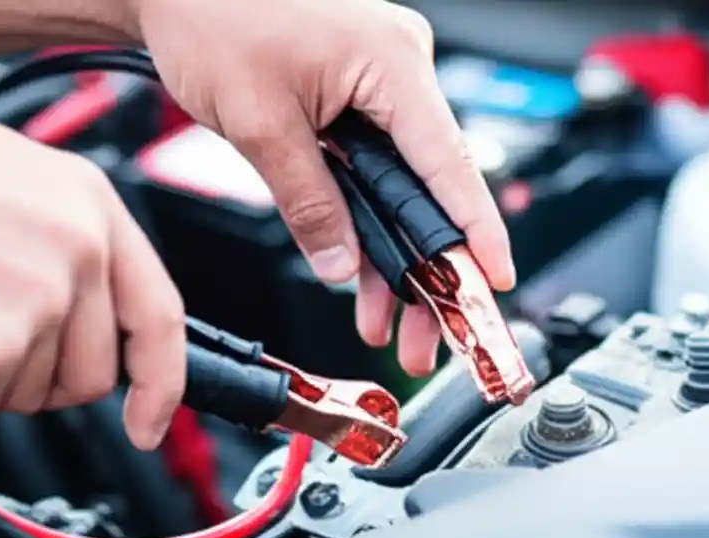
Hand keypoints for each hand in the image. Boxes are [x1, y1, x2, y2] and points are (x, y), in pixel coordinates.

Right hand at [0, 107, 183, 449]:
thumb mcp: (9, 176)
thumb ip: (66, 239)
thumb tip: (96, 303)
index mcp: (90, 207)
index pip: (161, 315)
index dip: (162, 381)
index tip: (152, 421)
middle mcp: (76, 256)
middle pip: (93, 373)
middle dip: (44, 378)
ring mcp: (35, 309)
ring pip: (33, 396)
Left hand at [136, 0, 515, 375]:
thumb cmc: (213, 16)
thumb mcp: (261, 125)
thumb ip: (308, 202)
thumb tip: (340, 263)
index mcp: (392, 61)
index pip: (449, 163)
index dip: (476, 231)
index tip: (495, 280)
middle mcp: (399, 65)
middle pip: (428, 185)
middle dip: (424, 267)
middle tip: (425, 333)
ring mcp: (380, 76)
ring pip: (400, 183)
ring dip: (391, 251)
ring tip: (383, 319)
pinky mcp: (355, 88)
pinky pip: (375, 162)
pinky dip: (366, 214)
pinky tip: (361, 269)